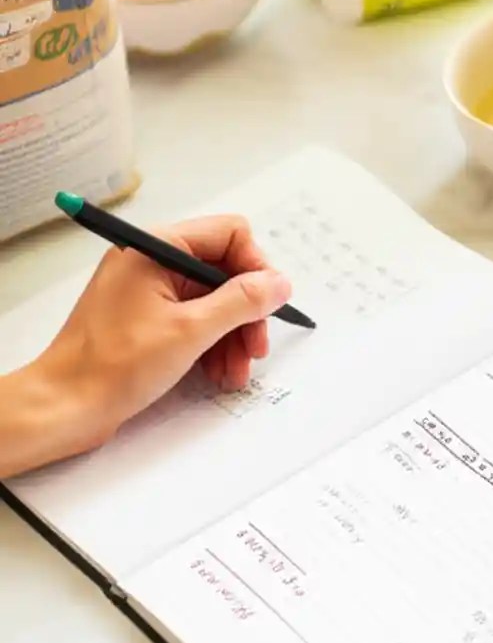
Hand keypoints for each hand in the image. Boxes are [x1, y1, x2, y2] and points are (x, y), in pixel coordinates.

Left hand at [0, 215, 291, 476]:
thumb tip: (278, 283)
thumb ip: (242, 302)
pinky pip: (196, 322)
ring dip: (233, 336)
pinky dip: (213, 346)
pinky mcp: (148, 319)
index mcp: (155, 249)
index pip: (228, 235)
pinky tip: (220, 373)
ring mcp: (149, 292)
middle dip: (246, 312)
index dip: (255, 268)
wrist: (65, 407)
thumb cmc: (112, 366)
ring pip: (214, 302)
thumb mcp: (191, 331)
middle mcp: (152, 263)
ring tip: (237, 371)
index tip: (267, 304)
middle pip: (224, 272)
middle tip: (255, 347)